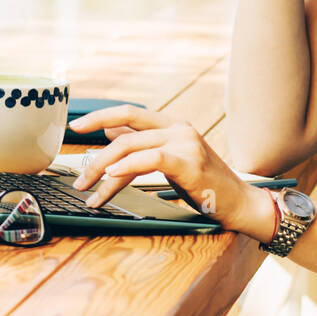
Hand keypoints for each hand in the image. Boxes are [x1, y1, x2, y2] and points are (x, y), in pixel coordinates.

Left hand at [66, 105, 275, 239]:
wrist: (239, 203)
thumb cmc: (205, 184)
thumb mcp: (171, 159)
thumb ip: (143, 144)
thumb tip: (111, 131)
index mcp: (172, 124)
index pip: (130, 112)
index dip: (100, 116)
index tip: (77, 126)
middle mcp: (178, 127)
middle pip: (126, 124)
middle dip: (95, 143)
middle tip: (77, 172)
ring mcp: (186, 142)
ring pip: (132, 145)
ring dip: (103, 168)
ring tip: (88, 189)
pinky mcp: (190, 162)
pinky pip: (151, 159)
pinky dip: (128, 166)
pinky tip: (112, 176)